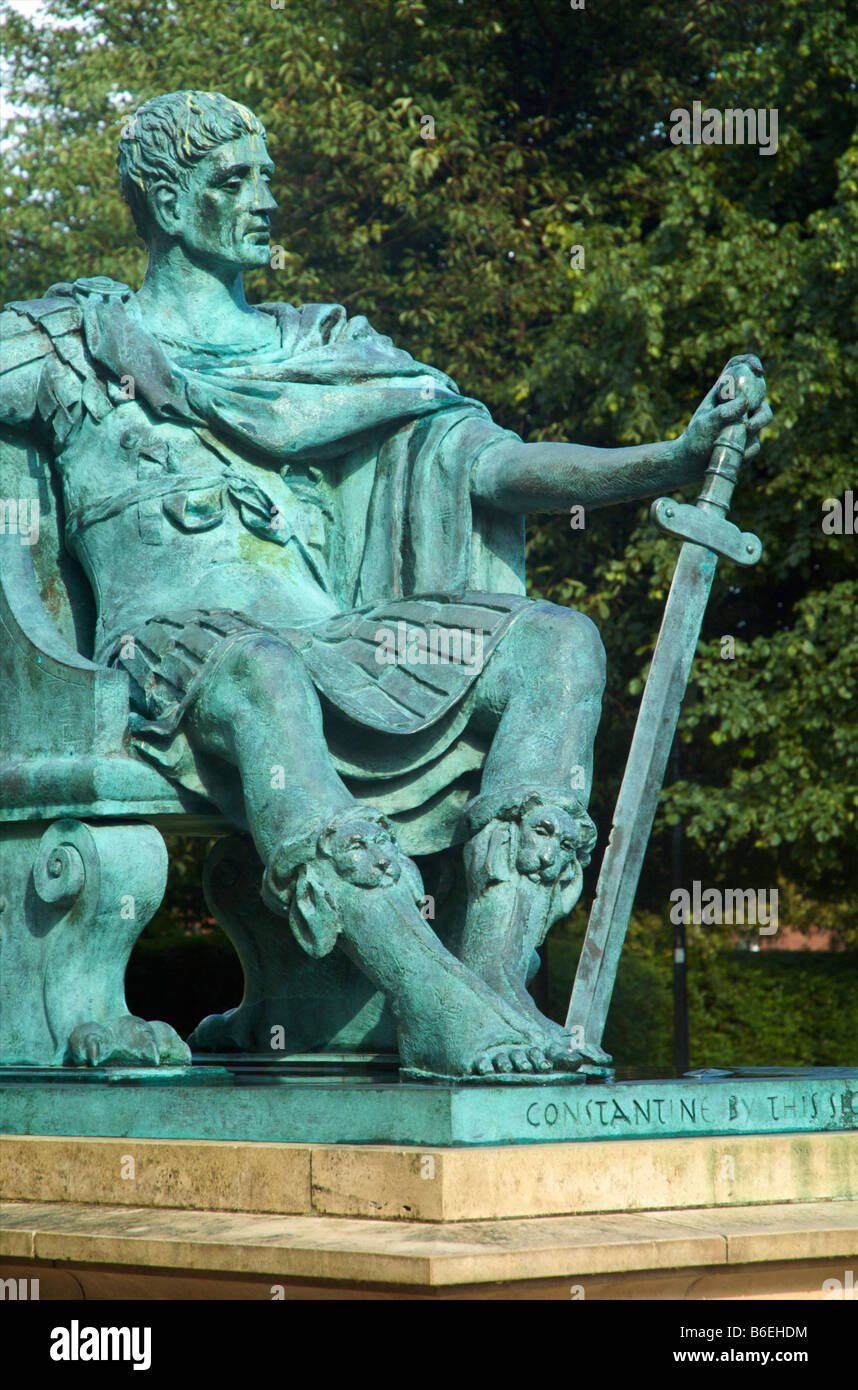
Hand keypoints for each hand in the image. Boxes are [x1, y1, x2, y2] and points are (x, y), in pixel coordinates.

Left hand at [678, 353, 772, 474]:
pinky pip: (756, 444)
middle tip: (748, 423)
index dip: (752, 362)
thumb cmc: (695, 439)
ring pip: (764, 416)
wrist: (691, 465)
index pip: (741, 366)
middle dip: (760, 404)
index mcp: (724, 391)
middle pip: (760, 392)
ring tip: (743, 435)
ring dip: (758, 424)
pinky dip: (747, 450)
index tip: (759, 371)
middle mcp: (738, 403)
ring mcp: (746, 421)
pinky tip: (734, 456)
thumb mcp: (704, 424)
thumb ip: (723, 413)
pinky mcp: (749, 441)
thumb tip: (746, 403)